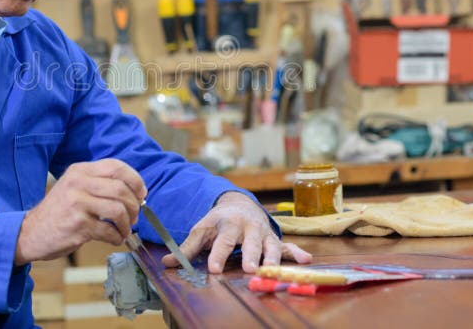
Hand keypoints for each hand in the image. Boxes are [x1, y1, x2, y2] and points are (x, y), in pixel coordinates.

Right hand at [14, 158, 146, 263]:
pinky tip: (114, 239)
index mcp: (80, 170)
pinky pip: (108, 230)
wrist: (29, 232)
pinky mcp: (78, 225)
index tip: (141, 194)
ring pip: (118, 210)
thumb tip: (135, 192)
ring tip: (123, 230)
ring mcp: (77, 204)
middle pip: (120, 188)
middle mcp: (78, 183)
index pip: (116, 167)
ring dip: (126, 223)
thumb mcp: (74, 187)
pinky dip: (117, 237)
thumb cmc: (57, 212)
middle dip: (134, 205)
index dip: (135, 180)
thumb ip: (99, 184)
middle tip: (134, 216)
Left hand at [162, 191, 311, 273]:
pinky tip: (305, 260)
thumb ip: (187, 247)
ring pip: (270, 244)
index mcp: (227, 223)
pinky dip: (296, 253)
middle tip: (249, 269)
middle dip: (251, 255)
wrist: (238, 204)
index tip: (215, 269)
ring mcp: (262, 232)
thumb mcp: (201, 229)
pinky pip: (287, 246)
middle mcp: (247, 226)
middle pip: (250, 241)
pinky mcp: (273, 238)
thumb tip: (167, 262)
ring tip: (272, 269)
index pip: (222, 240)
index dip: (218, 254)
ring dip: (272, 257)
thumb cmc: (218, 221)